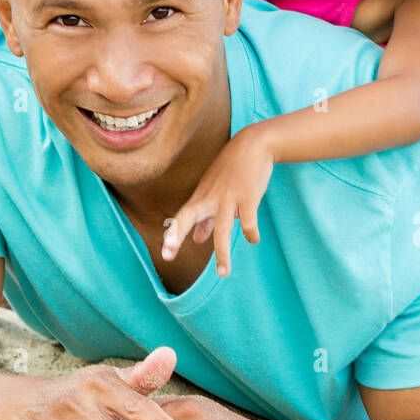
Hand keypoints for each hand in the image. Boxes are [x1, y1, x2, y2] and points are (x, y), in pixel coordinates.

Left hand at [163, 125, 273, 275]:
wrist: (253, 145)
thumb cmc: (232, 170)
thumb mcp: (214, 191)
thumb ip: (206, 218)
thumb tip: (197, 239)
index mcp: (202, 197)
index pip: (183, 217)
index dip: (173, 234)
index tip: (166, 254)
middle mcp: (211, 198)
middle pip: (190, 216)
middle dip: (177, 234)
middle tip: (168, 254)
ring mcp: (229, 197)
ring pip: (222, 228)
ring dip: (223, 253)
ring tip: (223, 274)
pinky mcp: (248, 196)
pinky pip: (249, 220)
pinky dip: (251, 233)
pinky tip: (253, 239)